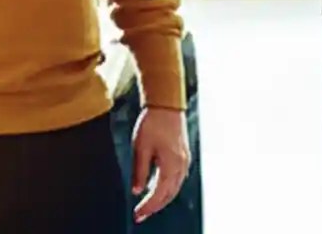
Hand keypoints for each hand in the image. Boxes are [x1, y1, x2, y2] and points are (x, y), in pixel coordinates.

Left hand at [130, 105, 190, 222]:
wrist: (166, 104)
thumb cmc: (152, 123)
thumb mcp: (140, 147)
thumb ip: (140, 171)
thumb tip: (137, 191)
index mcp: (171, 165)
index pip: (159, 194)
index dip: (148, 207)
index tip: (137, 215)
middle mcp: (181, 166)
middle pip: (169, 195)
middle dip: (154, 207)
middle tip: (140, 215)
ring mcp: (184, 162)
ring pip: (174, 189)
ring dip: (161, 200)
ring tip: (147, 207)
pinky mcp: (183, 157)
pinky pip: (176, 180)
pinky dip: (167, 189)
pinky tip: (157, 191)